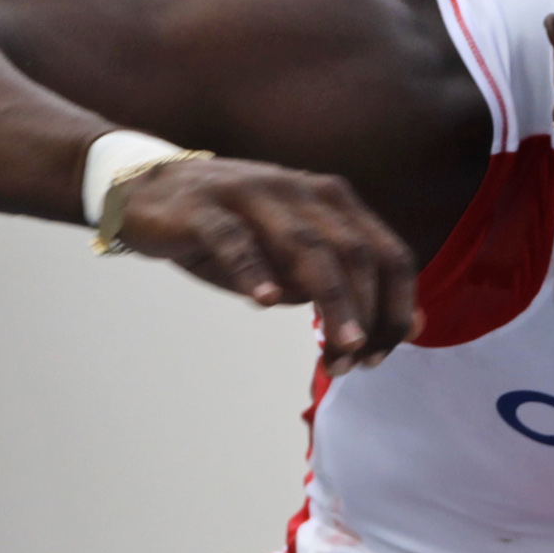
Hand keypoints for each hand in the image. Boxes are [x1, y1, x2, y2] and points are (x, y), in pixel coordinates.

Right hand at [116, 156, 421, 370]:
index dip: (394, 306)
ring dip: (329, 300)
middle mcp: (299, 190)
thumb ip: (338, 286)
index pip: (385, 253)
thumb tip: (407, 329)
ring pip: (305, 246)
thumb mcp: (288, 261)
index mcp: (331, 201)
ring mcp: (252, 195)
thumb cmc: (228, 232)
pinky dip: (254, 271)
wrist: (146, 190)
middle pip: (353, 253)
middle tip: (354, 362)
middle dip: (364, 313)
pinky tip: (266, 303)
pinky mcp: (204, 208)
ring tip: (340, 346)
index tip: (382, 353)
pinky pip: (234, 240)